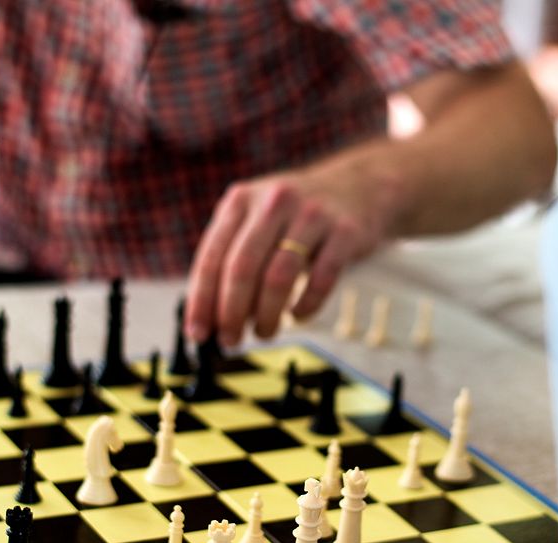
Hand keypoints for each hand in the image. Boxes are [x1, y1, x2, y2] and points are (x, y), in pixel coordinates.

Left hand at [184, 152, 402, 346]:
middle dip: (232, 313)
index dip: (202, 299)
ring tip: (264, 332)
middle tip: (231, 339)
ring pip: (279, 276)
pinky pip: (322, 279)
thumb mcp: (258, 219)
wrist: (359, 187)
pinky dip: (306, 305)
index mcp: (242, 200)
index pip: (212, 256)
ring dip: (267, 315)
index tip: (199, 331)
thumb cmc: (297, 216)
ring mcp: (311, 214)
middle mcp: (274, 202)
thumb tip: (215, 316)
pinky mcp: (345, 231)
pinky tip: (297, 315)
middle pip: (242, 267)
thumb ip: (235, 258)